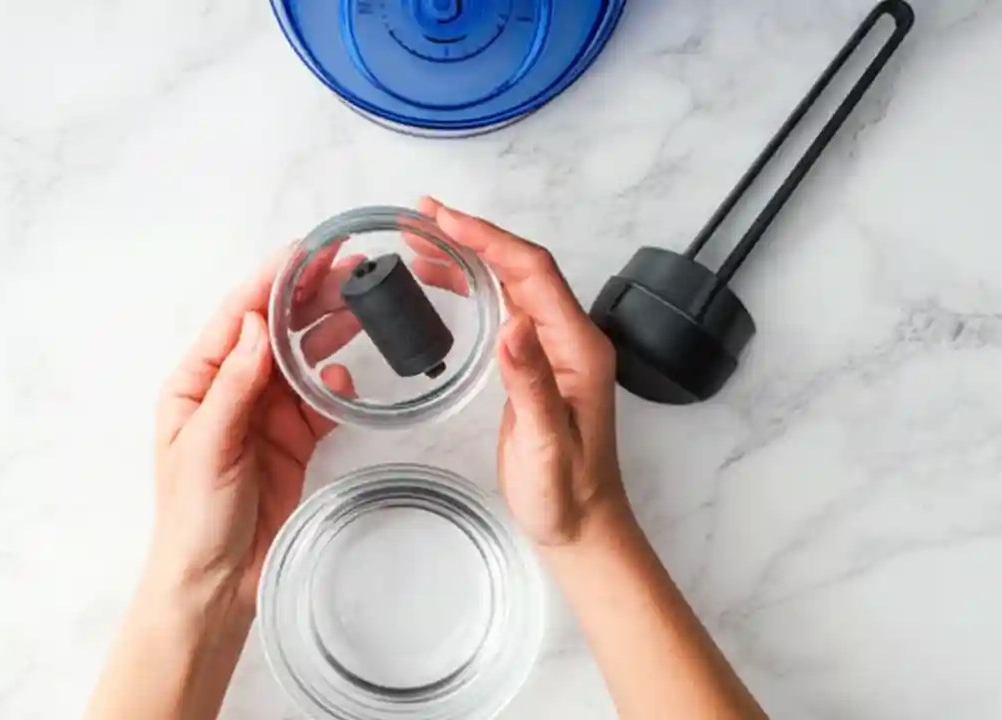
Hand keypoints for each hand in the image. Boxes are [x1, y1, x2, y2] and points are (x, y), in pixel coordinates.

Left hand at [146, 251, 355, 611]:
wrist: (216, 581)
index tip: (305, 252)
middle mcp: (232, 389)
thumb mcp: (206, 444)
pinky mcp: (294, 440)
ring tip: (364, 305)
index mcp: (197, 381)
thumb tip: (259, 325)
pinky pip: (321, 402)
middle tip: (351, 268)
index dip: (270, 280)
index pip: (238, 317)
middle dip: (309, 296)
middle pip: (276, 329)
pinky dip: (337, 386)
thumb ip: (235, 384)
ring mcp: (266, 414)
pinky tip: (348, 376)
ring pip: (303, 359)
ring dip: (329, 331)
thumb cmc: (193, 515)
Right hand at [419, 198, 629, 546]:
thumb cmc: (566, 493)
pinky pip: (504, 309)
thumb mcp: (546, 442)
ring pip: (510, 285)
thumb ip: (531, 383)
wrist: (582, 527)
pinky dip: (473, 289)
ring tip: (420, 243)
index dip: (488, 239)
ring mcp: (554, 350)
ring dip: (468, 259)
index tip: (444, 219)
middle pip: (520, 269)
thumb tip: (512, 324)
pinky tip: (445, 284)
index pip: (532, 273)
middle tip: (421, 218)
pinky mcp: (536, 365)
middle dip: (472, 237)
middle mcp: (569, 340)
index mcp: (578, 349)